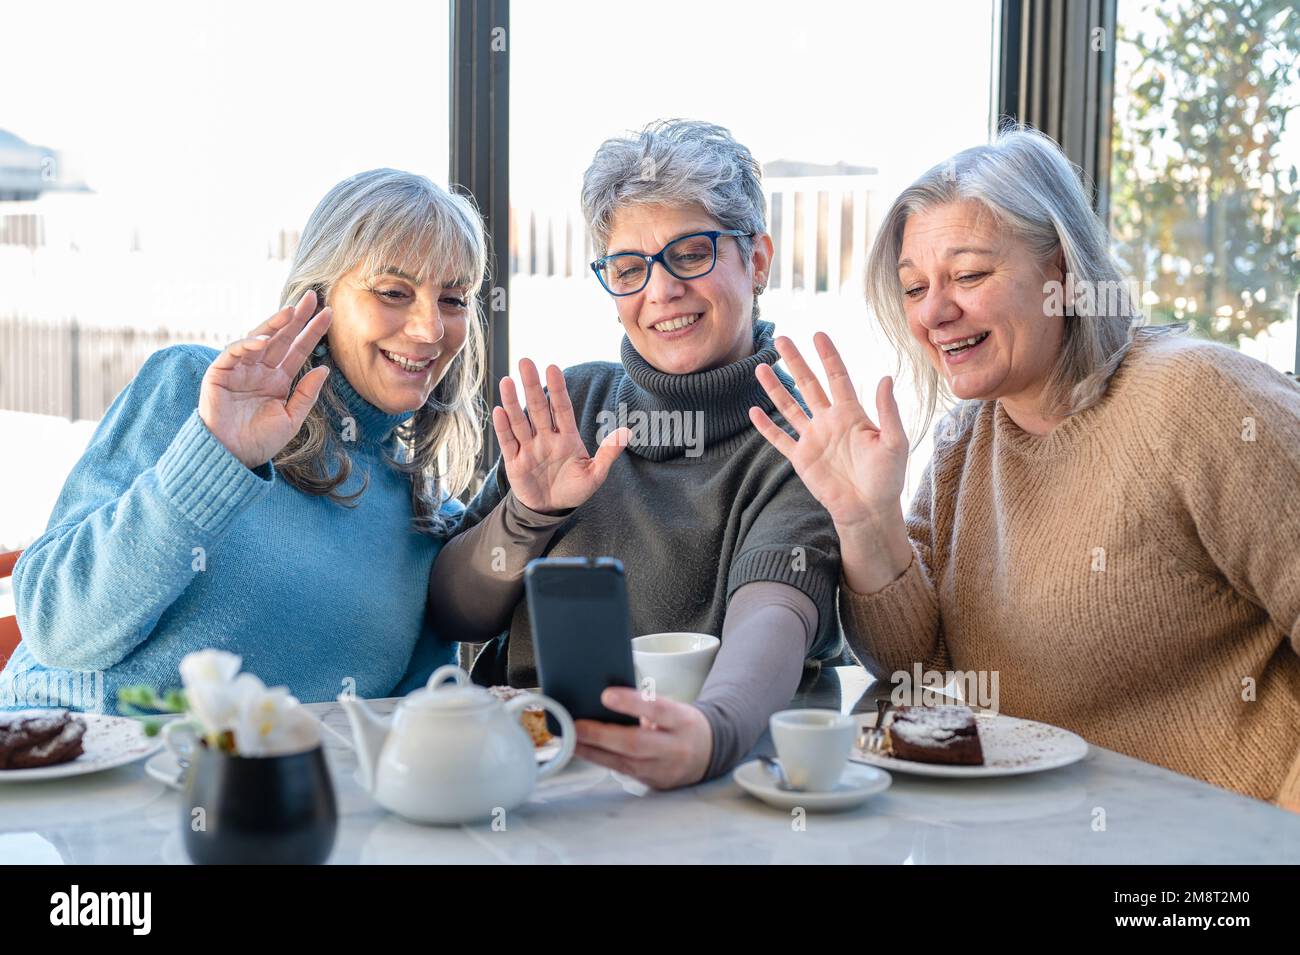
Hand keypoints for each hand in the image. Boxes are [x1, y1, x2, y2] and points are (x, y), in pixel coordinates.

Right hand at [198, 291, 331, 469]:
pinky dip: (247, 345)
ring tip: (292, 311)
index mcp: (278, 380)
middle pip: (281, 338)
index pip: (298, 350)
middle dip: (296, 318)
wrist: (232, 457)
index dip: (312, 333)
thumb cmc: (260, 441)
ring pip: (258, 339)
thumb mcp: (292, 418)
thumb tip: (325, 368)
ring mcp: (240, 370)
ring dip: (274, 324)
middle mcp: (260, 370)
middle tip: (313, 298)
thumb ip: (306, 394)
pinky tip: (264, 341)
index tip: (329, 315)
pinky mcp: (219, 373)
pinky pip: (233, 353)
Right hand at [493, 358, 628, 513]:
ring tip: (507, 381)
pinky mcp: (515, 462)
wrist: (552, 509)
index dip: (557, 389)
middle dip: (531, 386)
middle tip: (525, 361)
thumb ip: (608, 454)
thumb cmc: (574, 489)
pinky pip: (508, 442)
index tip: (553, 367)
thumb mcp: (595, 475)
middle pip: (538, 408)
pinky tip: (499, 411)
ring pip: (520, 421)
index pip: (562, 408)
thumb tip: (627, 432)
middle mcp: (546, 438)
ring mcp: (529, 448)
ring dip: (513, 402)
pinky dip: (503, 428)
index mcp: (567, 437)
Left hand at [573, 687, 712, 789]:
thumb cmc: (681, 724)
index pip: (657, 710)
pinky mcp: (652, 783)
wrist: (708, 754)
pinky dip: (600, 760)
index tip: (606, 695)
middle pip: (635, 744)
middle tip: (575, 725)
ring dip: (592, 751)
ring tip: (569, 739)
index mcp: (681, 721)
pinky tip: (582, 751)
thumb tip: (605, 699)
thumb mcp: (674, 708)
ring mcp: (662, 770)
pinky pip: (622, 771)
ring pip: (623, 763)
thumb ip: (647, 705)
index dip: (631, 703)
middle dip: (601, 735)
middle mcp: (674, 748)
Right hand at [749, 333, 908, 531]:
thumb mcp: (895, 442)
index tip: (818, 335)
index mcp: (852, 414)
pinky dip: (766, 427)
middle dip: (795, 361)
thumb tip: (886, 378)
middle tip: (781, 339)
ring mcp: (813, 438)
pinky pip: (779, 439)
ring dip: (774, 388)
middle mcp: (829, 421)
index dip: (828, 356)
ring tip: (761, 367)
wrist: (869, 509)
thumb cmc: (887, 477)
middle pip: (808, 384)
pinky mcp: (801, 458)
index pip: (837, 377)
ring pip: (789, 406)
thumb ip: (888, 411)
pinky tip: (753, 411)